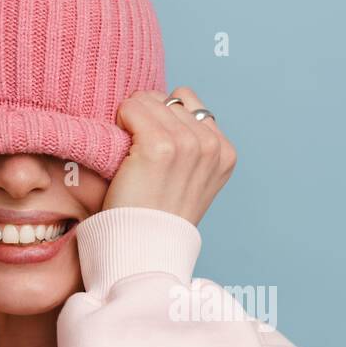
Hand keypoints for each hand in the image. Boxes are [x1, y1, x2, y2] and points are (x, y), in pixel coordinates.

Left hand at [102, 87, 236, 224]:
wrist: (144, 248)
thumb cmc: (159, 215)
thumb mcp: (193, 179)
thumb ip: (194, 144)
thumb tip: (171, 100)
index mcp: (225, 152)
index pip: (188, 102)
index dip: (165, 121)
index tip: (158, 153)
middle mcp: (212, 145)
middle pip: (168, 98)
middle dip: (149, 118)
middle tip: (141, 156)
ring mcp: (188, 144)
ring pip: (149, 100)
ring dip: (132, 120)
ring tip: (132, 155)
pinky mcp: (160, 145)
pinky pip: (131, 108)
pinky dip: (120, 122)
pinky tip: (121, 151)